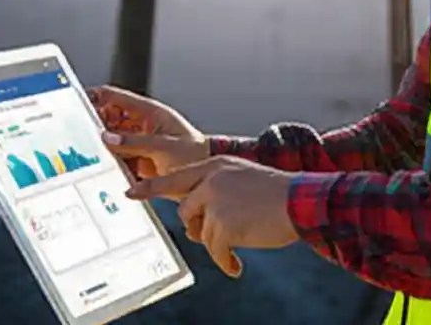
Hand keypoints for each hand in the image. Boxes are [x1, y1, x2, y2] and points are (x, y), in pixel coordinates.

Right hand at [87, 84, 208, 178]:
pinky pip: (116, 159)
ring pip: (110, 141)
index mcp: (149, 112)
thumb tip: (107, 138)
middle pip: (108, 119)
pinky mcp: (137, 161)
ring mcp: (138, 143)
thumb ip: (135, 143)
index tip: (75, 101)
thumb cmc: (194, 156)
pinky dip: (107, 162)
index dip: (95, 96)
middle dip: (92, 124)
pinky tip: (98, 168)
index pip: (115, 97)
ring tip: (83, 153)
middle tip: (75, 134)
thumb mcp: (164, 147)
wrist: (206, 181)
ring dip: (99, 146)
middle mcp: (141, 125)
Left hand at [126, 156, 298, 277]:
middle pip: (186, 210)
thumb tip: (198, 218)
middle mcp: (211, 180)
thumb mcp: (243, 178)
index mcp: (215, 165)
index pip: (176, 177)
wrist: (300, 200)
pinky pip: (215, 250)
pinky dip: (225, 261)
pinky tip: (236, 265)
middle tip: (215, 233)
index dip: (151, 187)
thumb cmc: (277, 193)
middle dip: (198, 226)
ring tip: (239, 243)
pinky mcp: (222, 224)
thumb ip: (218, 188)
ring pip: (202, 233)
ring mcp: (215, 202)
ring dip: (218, 244)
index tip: (130, 192)